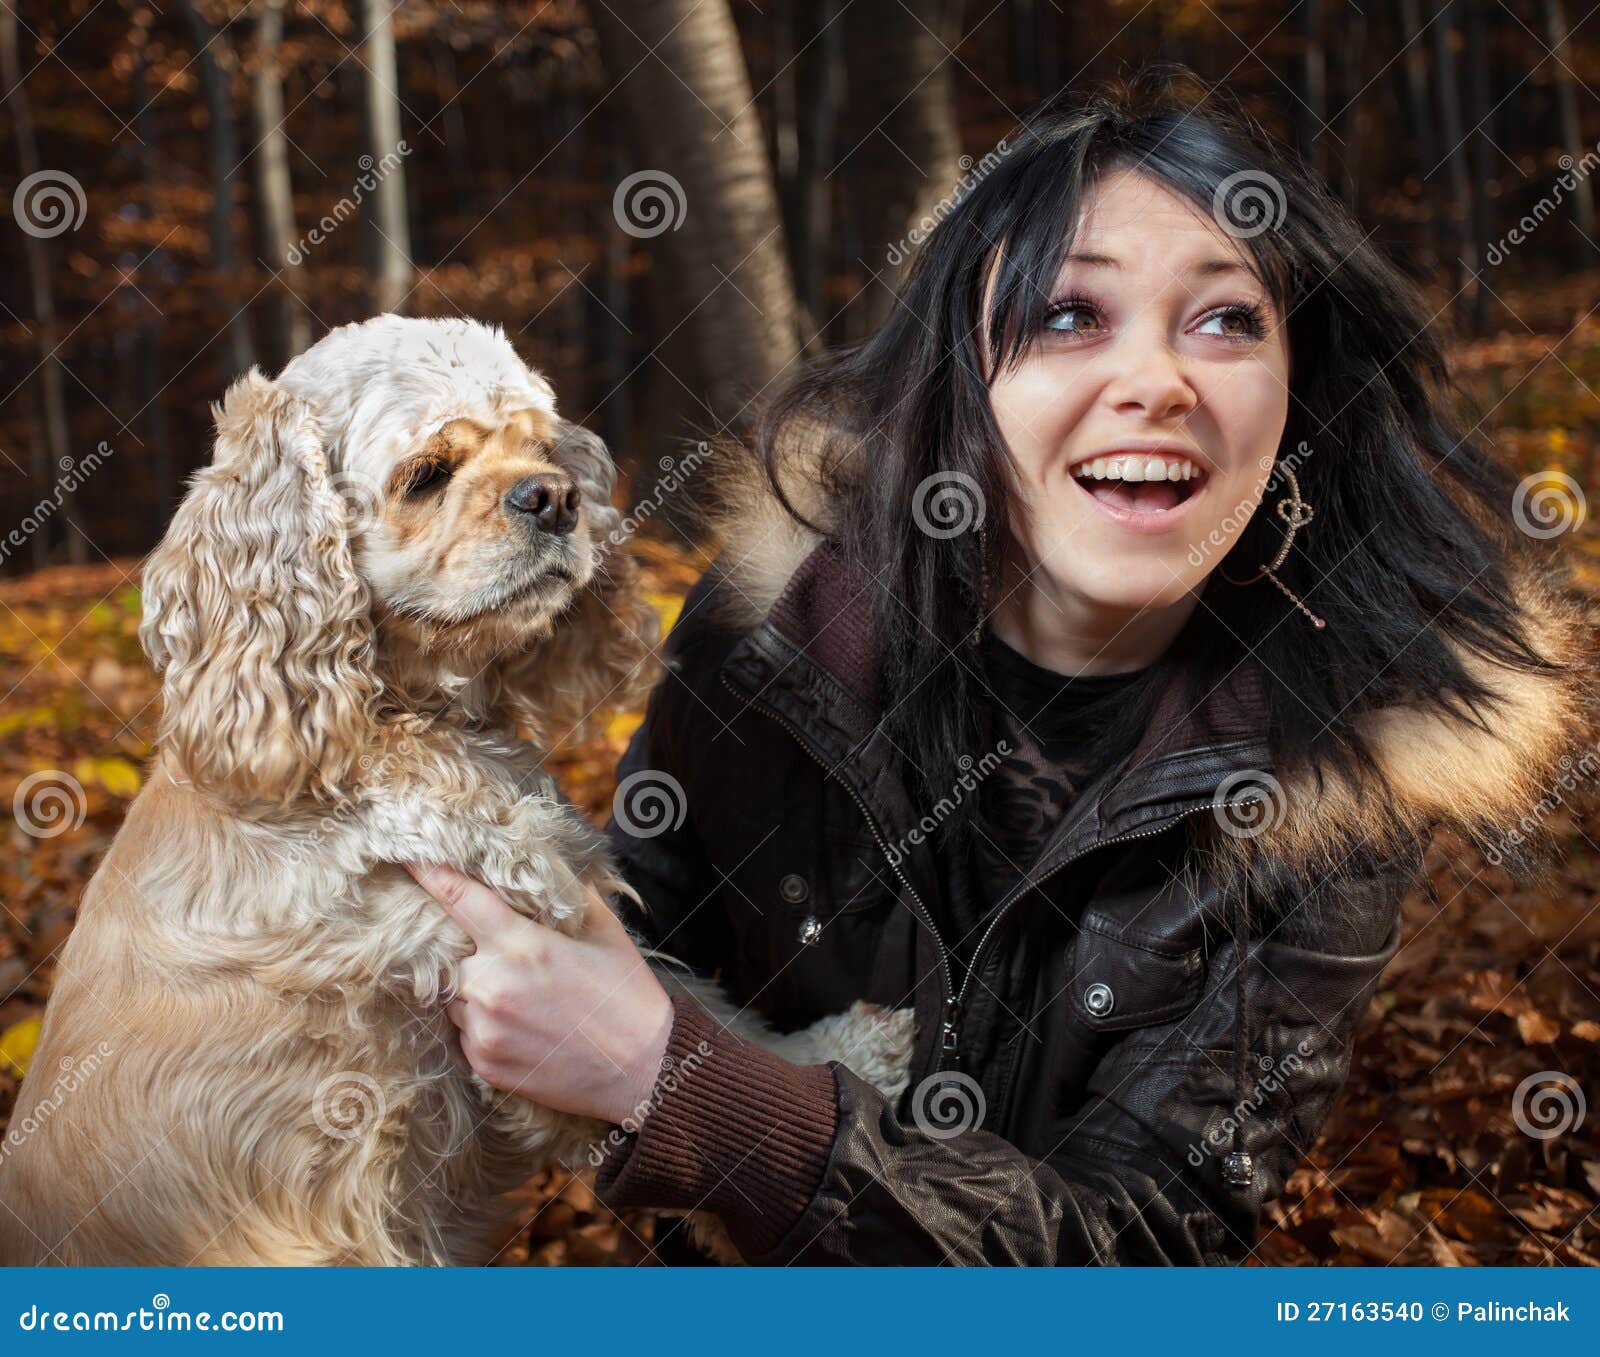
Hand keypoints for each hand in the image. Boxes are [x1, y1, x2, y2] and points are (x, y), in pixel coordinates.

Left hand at [404, 862, 673, 1125]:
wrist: (644, 1069)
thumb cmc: (627, 995)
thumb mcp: (605, 931)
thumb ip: (569, 894)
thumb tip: (544, 866)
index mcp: (524, 946)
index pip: (459, 898)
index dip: (429, 872)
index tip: (407, 855)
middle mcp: (495, 987)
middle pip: (447, 953)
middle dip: (465, 948)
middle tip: (494, 949)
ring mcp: (486, 1030)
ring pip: (453, 996)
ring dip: (472, 988)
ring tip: (516, 993)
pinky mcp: (485, 1065)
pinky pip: (462, 1032)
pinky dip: (480, 1022)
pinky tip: (519, 1023)